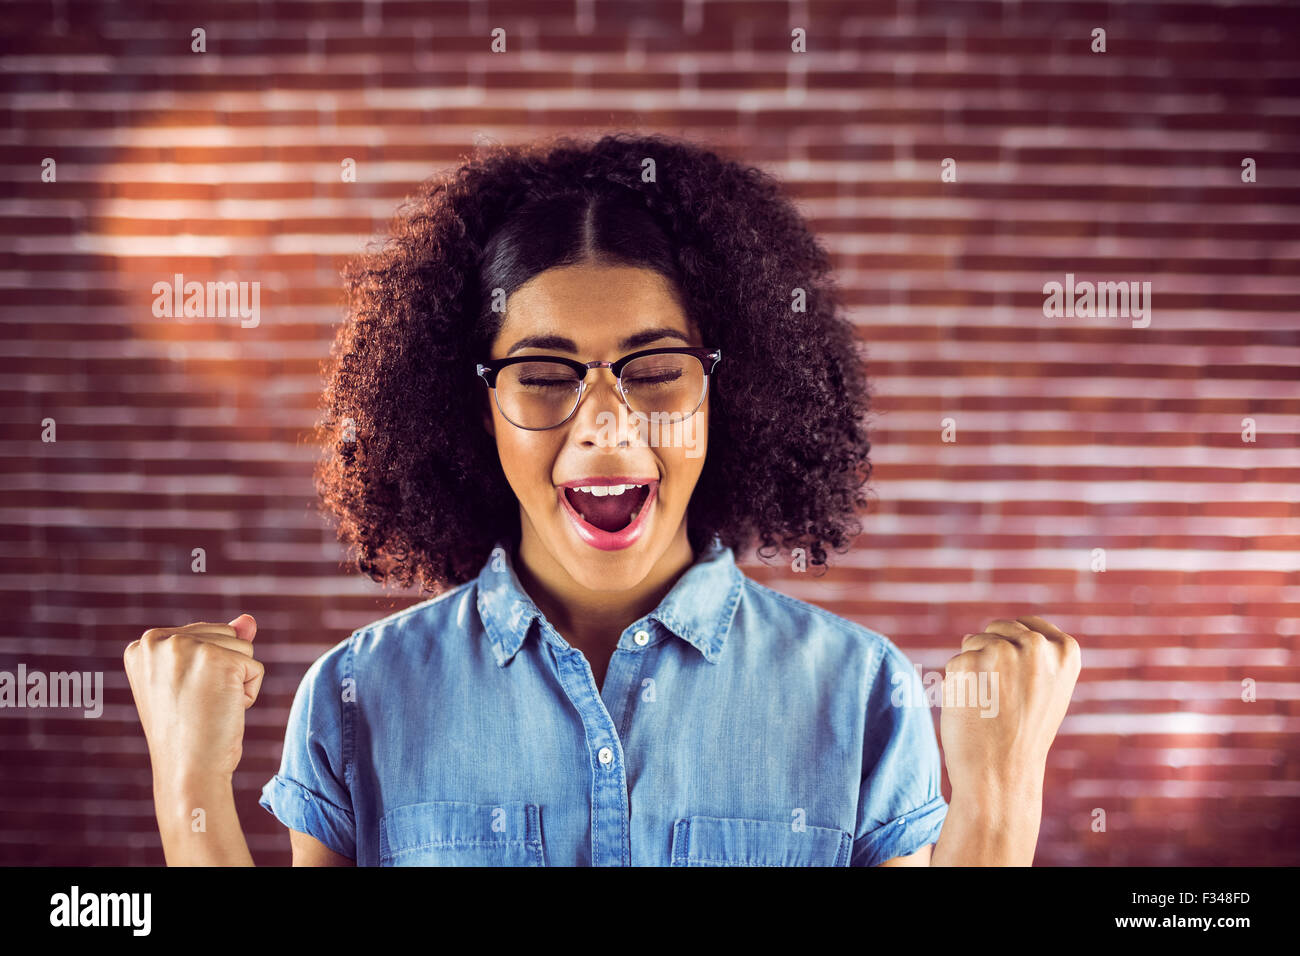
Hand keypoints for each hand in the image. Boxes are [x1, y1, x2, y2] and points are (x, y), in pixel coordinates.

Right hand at [123, 614, 263, 788]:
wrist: (188, 772)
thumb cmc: (189, 733)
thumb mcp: (195, 682)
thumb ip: (219, 643)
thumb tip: (249, 620)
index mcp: (141, 646)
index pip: (201, 635)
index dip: (203, 672)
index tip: (182, 699)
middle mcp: (157, 640)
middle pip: (224, 635)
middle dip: (223, 672)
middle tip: (197, 707)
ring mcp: (187, 647)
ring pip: (242, 647)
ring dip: (236, 682)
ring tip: (208, 709)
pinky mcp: (218, 659)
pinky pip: (255, 668)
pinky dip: (249, 693)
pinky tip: (224, 712)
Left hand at [939, 615, 1080, 802]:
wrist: (1001, 775)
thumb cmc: (1022, 735)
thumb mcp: (1048, 690)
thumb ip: (1035, 657)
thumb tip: (993, 634)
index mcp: (1065, 650)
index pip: (1026, 625)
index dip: (1015, 651)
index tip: (1021, 685)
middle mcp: (1036, 645)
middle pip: (997, 629)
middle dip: (991, 656)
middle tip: (1002, 700)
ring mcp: (1002, 651)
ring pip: (972, 643)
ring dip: (973, 669)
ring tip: (989, 705)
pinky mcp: (968, 662)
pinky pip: (954, 662)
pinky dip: (956, 683)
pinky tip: (972, 709)